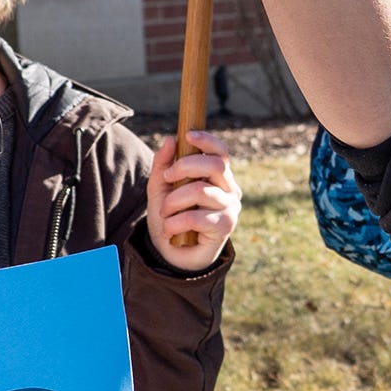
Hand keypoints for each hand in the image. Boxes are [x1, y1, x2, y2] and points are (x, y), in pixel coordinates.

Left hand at [147, 133, 238, 273]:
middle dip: (184, 166)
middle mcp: (230, 190)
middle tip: (167, 179)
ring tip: (165, 214)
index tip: (187, 135)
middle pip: (214, 165)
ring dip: (174, 201)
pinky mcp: (225, 227)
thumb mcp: (160, 189)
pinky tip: (170, 230)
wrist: (172, 254)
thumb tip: (171, 139)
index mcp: (218, 178)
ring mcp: (230, 208)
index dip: (207, 141)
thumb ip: (163, 164)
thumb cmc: (170, 217)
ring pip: (201, 190)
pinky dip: (175, 222)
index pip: (221, 152)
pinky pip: (196, 216)